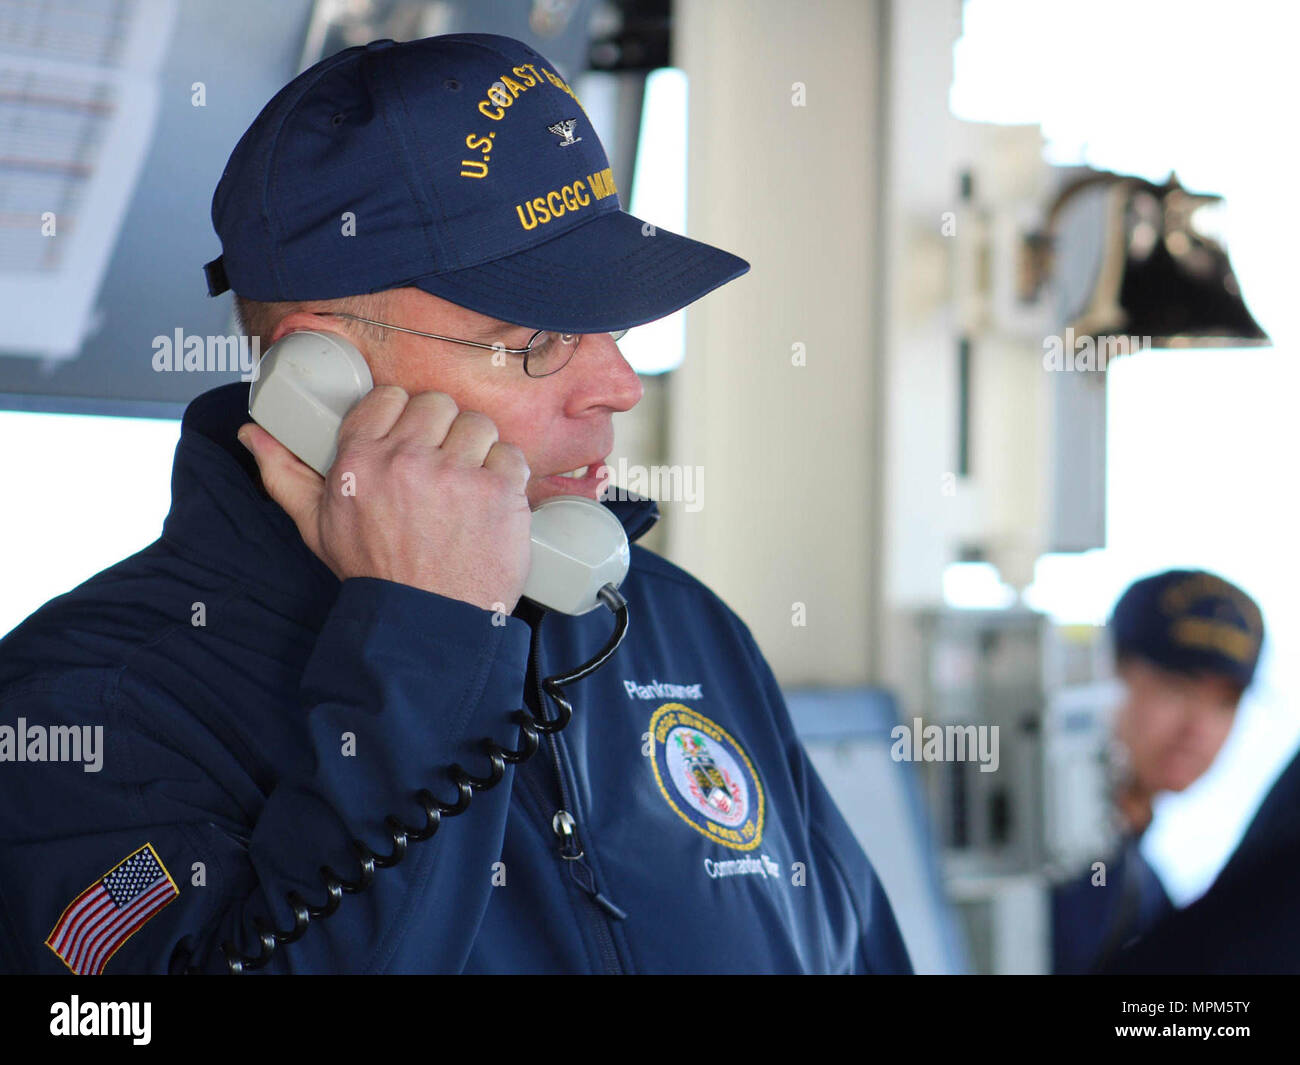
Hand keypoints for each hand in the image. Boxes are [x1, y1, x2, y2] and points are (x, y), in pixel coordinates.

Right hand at [238, 387, 532, 612]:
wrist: (424, 622)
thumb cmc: (374, 573)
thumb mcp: (317, 525)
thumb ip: (285, 474)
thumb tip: (252, 434)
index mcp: (360, 458)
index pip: (390, 397)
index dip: (404, 418)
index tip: (412, 442)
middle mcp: (407, 458)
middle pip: (438, 404)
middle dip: (442, 433)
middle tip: (442, 468)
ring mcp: (456, 473)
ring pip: (478, 424)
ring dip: (477, 451)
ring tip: (468, 486)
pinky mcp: (498, 491)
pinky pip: (511, 455)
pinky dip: (506, 476)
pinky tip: (490, 502)